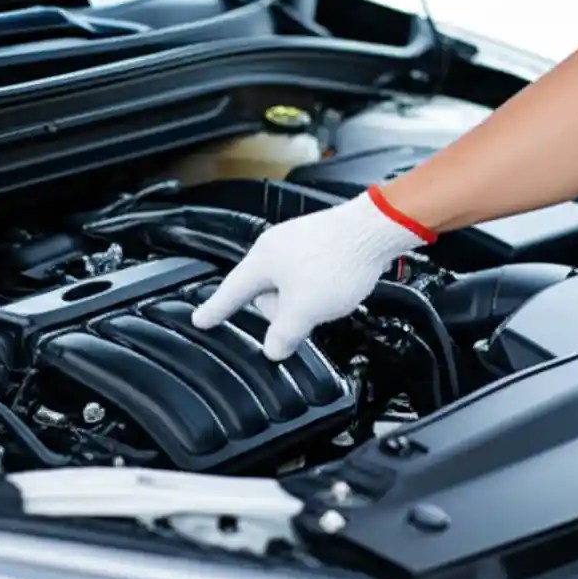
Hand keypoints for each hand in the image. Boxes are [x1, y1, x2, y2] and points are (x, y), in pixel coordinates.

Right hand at [191, 187, 433, 359]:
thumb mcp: (305, 310)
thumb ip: (283, 334)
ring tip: (326, 302)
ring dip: (302, 300)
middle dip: (280, 312)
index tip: (200, 320)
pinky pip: (308, 273)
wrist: (376, 229)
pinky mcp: (320, 241)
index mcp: (262, 261)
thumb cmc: (337, 262)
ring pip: (289, 284)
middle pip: (264, 292)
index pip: (231, 292)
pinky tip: (336, 290)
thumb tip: (273, 349)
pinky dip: (317, 287)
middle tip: (303, 321)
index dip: (215, 310)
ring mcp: (298, 241)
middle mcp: (275, 246)